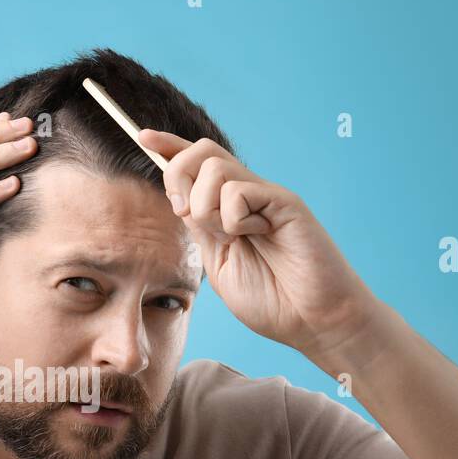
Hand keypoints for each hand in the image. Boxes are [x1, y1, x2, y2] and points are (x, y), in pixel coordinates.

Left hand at [137, 127, 381, 361]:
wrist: (314, 322)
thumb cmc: (273, 302)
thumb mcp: (220, 265)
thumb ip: (201, 231)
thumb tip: (180, 198)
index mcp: (228, 211)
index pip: (196, 166)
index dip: (170, 148)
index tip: (143, 137)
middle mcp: (247, 196)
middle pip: (200, 152)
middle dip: (179, 177)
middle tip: (186, 214)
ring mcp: (266, 197)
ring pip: (214, 167)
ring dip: (206, 207)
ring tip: (230, 236)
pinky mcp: (284, 202)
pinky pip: (239, 191)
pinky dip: (234, 218)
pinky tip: (256, 236)